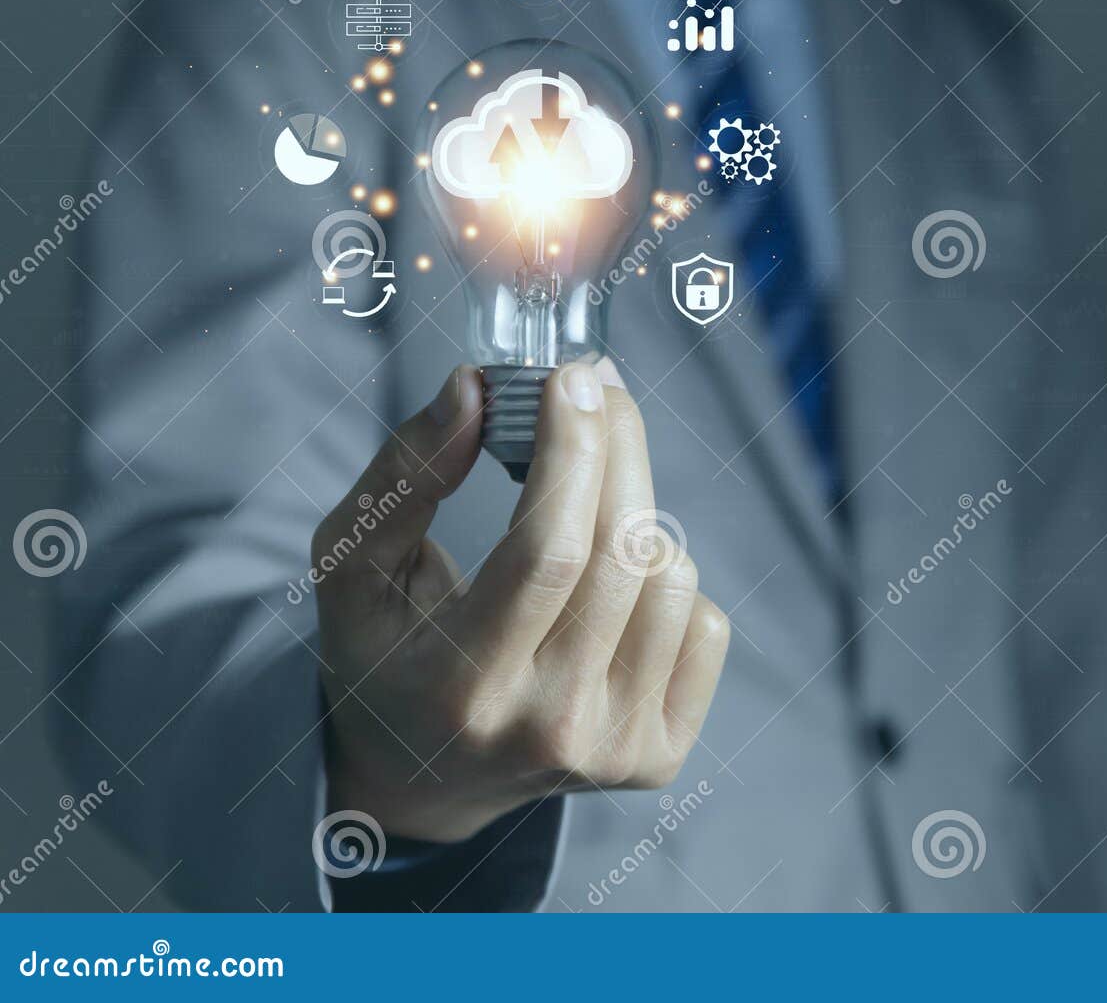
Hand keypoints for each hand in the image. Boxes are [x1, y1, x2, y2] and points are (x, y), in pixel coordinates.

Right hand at [312, 360, 729, 842]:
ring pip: (673, 577)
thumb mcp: (352, 568)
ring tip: (579, 525)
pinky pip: (705, 622)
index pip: (547, 552)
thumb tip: (475, 388)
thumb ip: (404, 474)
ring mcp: (613, 750)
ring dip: (634, 519)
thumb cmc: (385, 653)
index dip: (572, 449)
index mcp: (461, 687)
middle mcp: (546, 728)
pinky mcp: (659, 756)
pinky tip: (611, 590)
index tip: (573, 377)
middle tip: (595, 390)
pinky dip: (666, 581)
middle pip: (621, 553)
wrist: (421, 778)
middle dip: (615, 446)